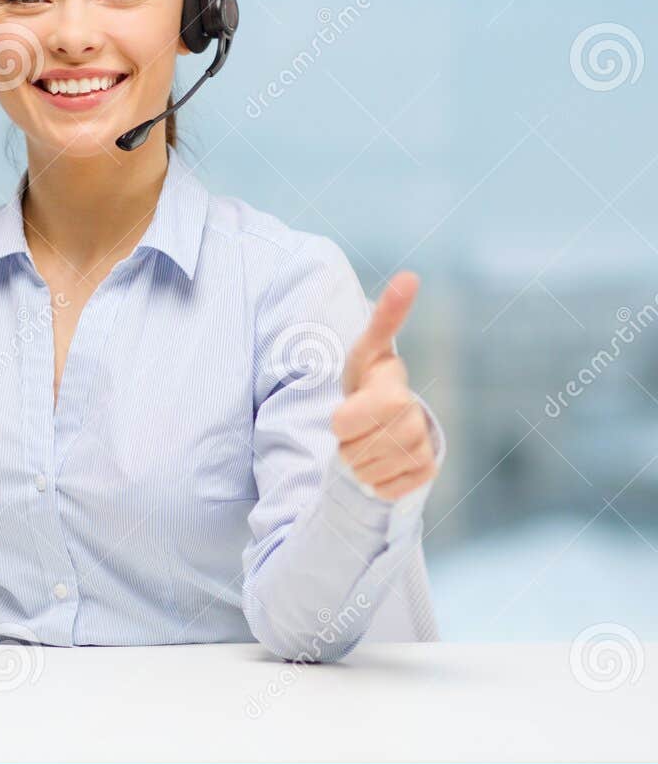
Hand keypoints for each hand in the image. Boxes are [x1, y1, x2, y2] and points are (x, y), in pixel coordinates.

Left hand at [331, 271, 436, 500]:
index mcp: (397, 388)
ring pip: (372, 471)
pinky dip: (372, 481)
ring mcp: (425, 447)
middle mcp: (417, 419)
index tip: (338, 417)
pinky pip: (386, 488)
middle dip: (345, 442)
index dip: (349, 419)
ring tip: (360, 443)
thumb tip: (411, 276)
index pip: (381, 409)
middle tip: (346, 429)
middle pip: (366, 447)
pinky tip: (377, 463)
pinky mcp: (426, 472)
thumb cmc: (365, 381)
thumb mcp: (364, 351)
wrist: (379, 421)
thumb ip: (385, 318)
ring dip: (355, 461)